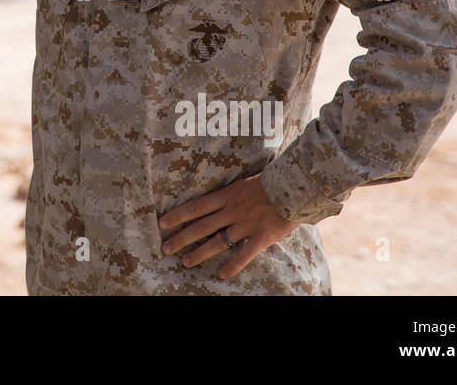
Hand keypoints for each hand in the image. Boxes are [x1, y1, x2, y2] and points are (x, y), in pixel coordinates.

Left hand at [158, 173, 298, 279]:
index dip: (178, 215)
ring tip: (185, 262)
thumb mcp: (245, 183)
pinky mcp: (260, 237)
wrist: (294, 186)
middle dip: (181, 238)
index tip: (162, 223)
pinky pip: (243, 254)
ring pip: (217, 242)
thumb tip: (218, 199)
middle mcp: (232, 211)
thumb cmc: (271, 182)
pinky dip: (232, 265)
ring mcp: (245, 225)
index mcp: (227, 195)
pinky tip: (221, 274)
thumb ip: (231, 194)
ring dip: (200, 254)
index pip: (196, 206)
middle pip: (201, 226)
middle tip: (165, 248)